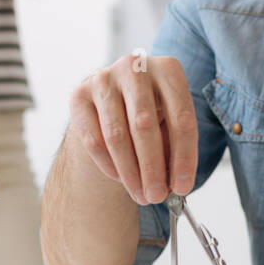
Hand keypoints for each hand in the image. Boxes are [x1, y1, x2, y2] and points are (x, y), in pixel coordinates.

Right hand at [69, 54, 197, 205]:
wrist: (115, 95)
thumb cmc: (153, 110)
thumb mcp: (171, 119)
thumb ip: (175, 146)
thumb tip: (178, 183)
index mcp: (168, 69)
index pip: (181, 117)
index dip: (184, 156)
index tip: (183, 186)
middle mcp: (135, 68)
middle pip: (145, 125)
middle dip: (153, 167)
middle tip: (157, 196)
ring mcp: (104, 78)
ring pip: (117, 135)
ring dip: (131, 172)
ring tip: (141, 195)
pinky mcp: (79, 94)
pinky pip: (93, 139)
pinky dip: (109, 165)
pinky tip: (120, 178)